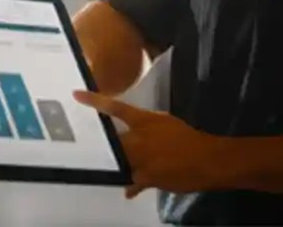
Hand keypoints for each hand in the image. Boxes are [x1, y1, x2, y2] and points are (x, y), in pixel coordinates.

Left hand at [73, 90, 229, 198]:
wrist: (206, 160)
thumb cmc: (187, 137)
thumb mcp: (166, 123)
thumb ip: (146, 126)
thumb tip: (135, 133)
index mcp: (144, 122)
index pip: (115, 108)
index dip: (94, 101)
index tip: (76, 95)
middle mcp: (139, 140)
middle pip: (112, 142)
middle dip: (106, 144)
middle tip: (92, 144)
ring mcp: (141, 161)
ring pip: (120, 163)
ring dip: (120, 164)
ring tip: (123, 164)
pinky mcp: (146, 179)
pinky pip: (132, 182)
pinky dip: (131, 184)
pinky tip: (130, 188)